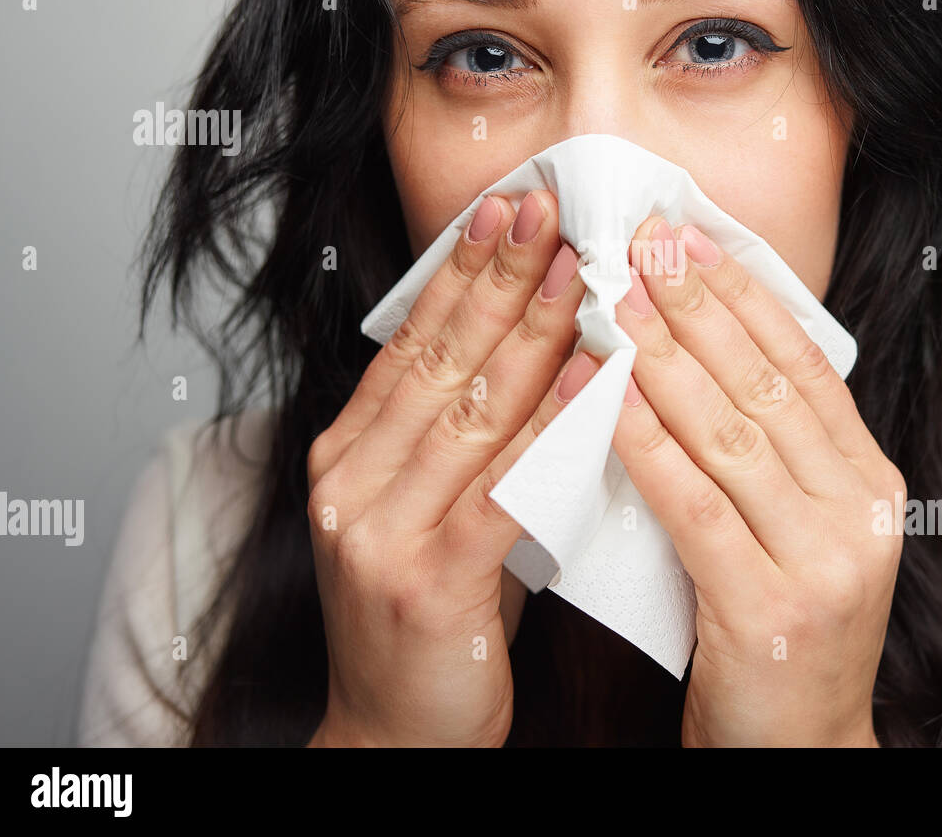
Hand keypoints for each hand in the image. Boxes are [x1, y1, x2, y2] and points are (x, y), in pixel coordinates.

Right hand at [304, 190, 595, 746]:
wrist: (396, 734)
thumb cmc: (431, 614)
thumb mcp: (436, 506)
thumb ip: (468, 437)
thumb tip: (538, 351)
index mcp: (350, 452)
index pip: (415, 342)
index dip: (464, 272)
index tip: (509, 209)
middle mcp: (352, 478)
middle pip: (442, 358)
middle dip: (500, 276)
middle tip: (549, 208)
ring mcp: (379, 528)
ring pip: (473, 409)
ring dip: (532, 330)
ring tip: (581, 268)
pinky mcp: (425, 578)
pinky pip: (504, 485)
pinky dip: (553, 425)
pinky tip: (591, 376)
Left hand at [611, 216, 902, 747]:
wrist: (798, 749)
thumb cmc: (780, 627)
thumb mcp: (796, 526)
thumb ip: (770, 449)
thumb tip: (699, 348)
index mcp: (870, 480)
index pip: (803, 363)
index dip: (743, 293)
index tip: (688, 236)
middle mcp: (861, 511)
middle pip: (765, 385)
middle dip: (698, 304)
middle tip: (642, 243)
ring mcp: (824, 561)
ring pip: (731, 433)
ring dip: (664, 357)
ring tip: (615, 299)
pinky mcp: (770, 609)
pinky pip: (694, 504)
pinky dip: (646, 443)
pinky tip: (605, 396)